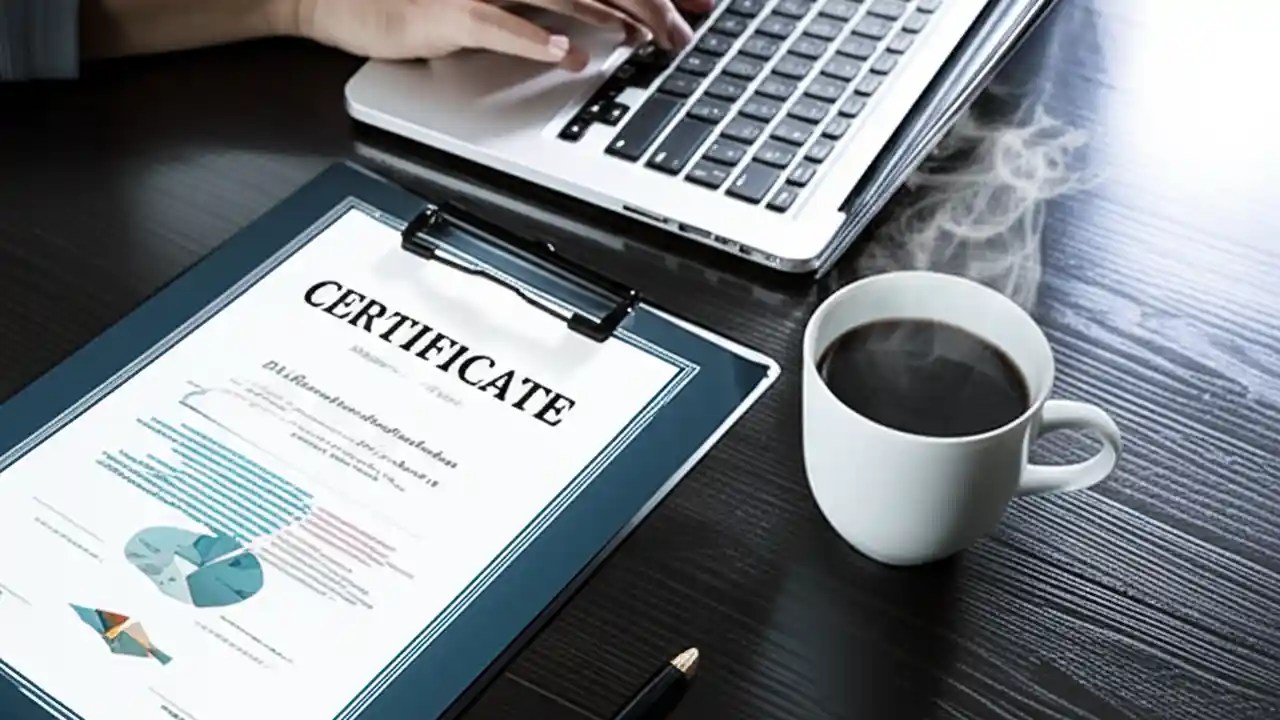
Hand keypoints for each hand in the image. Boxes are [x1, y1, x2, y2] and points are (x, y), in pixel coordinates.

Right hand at [292, 0, 712, 70]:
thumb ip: (544, 2)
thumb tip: (599, 22)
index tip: (700, 5)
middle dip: (649, 3)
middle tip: (684, 35)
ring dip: (612, 15)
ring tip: (649, 41)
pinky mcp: (447, 10)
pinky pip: (500, 26)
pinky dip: (537, 41)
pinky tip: (570, 56)